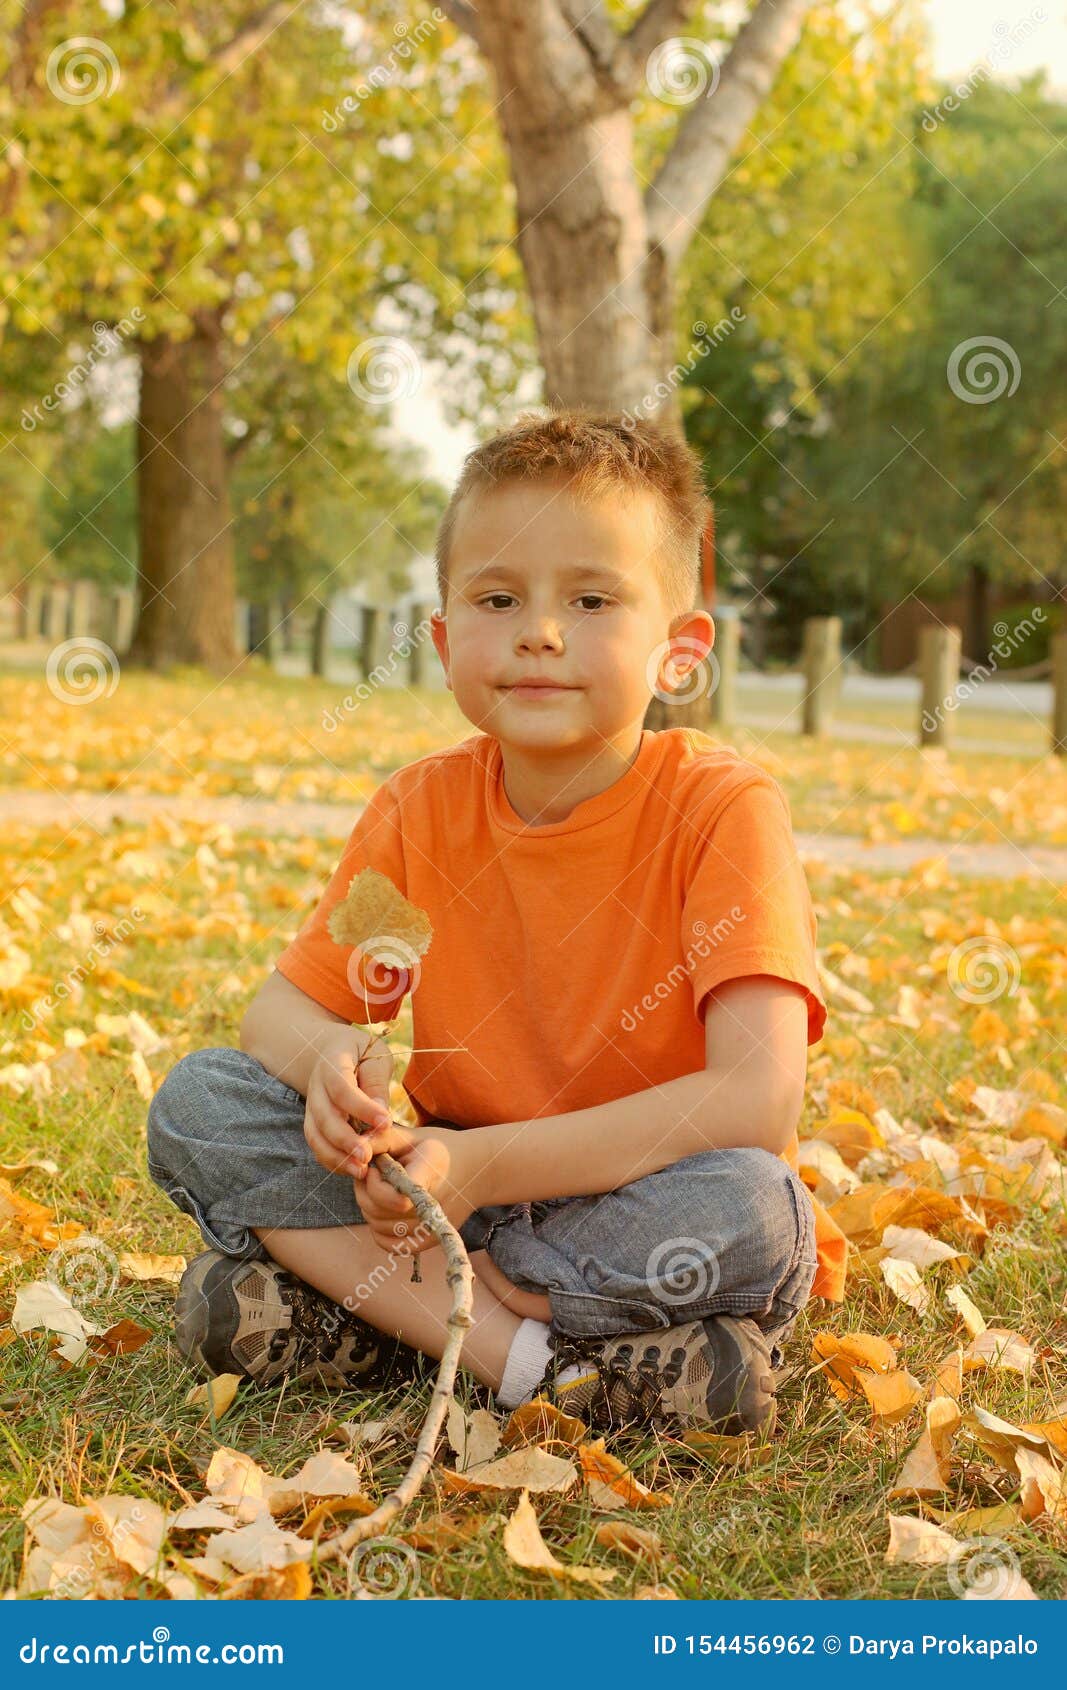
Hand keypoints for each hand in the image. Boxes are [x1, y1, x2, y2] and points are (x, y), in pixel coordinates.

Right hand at [303, 1025, 393, 1178]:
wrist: (333, 1051)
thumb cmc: (362, 1054)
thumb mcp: (375, 1057)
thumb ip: (376, 1083)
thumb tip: (380, 1113)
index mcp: (332, 1063)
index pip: (342, 1088)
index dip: (362, 1108)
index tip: (385, 1123)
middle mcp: (316, 1086)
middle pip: (324, 1117)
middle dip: (345, 1140)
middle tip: (367, 1156)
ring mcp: (311, 1106)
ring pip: (316, 1135)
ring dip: (337, 1157)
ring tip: (361, 1170)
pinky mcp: (313, 1123)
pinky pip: (317, 1145)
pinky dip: (332, 1161)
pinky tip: (353, 1170)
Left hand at [355, 1122, 484, 1254]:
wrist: (474, 1171)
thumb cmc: (436, 1150)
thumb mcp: (411, 1136)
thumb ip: (379, 1139)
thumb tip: (353, 1152)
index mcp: (430, 1174)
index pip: (393, 1196)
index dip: (373, 1181)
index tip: (374, 1165)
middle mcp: (434, 1206)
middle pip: (378, 1211)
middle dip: (364, 1190)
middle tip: (373, 1174)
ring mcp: (431, 1228)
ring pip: (377, 1226)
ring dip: (368, 1206)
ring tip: (381, 1188)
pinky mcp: (427, 1242)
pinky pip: (388, 1244)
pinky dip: (377, 1228)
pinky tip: (385, 1209)